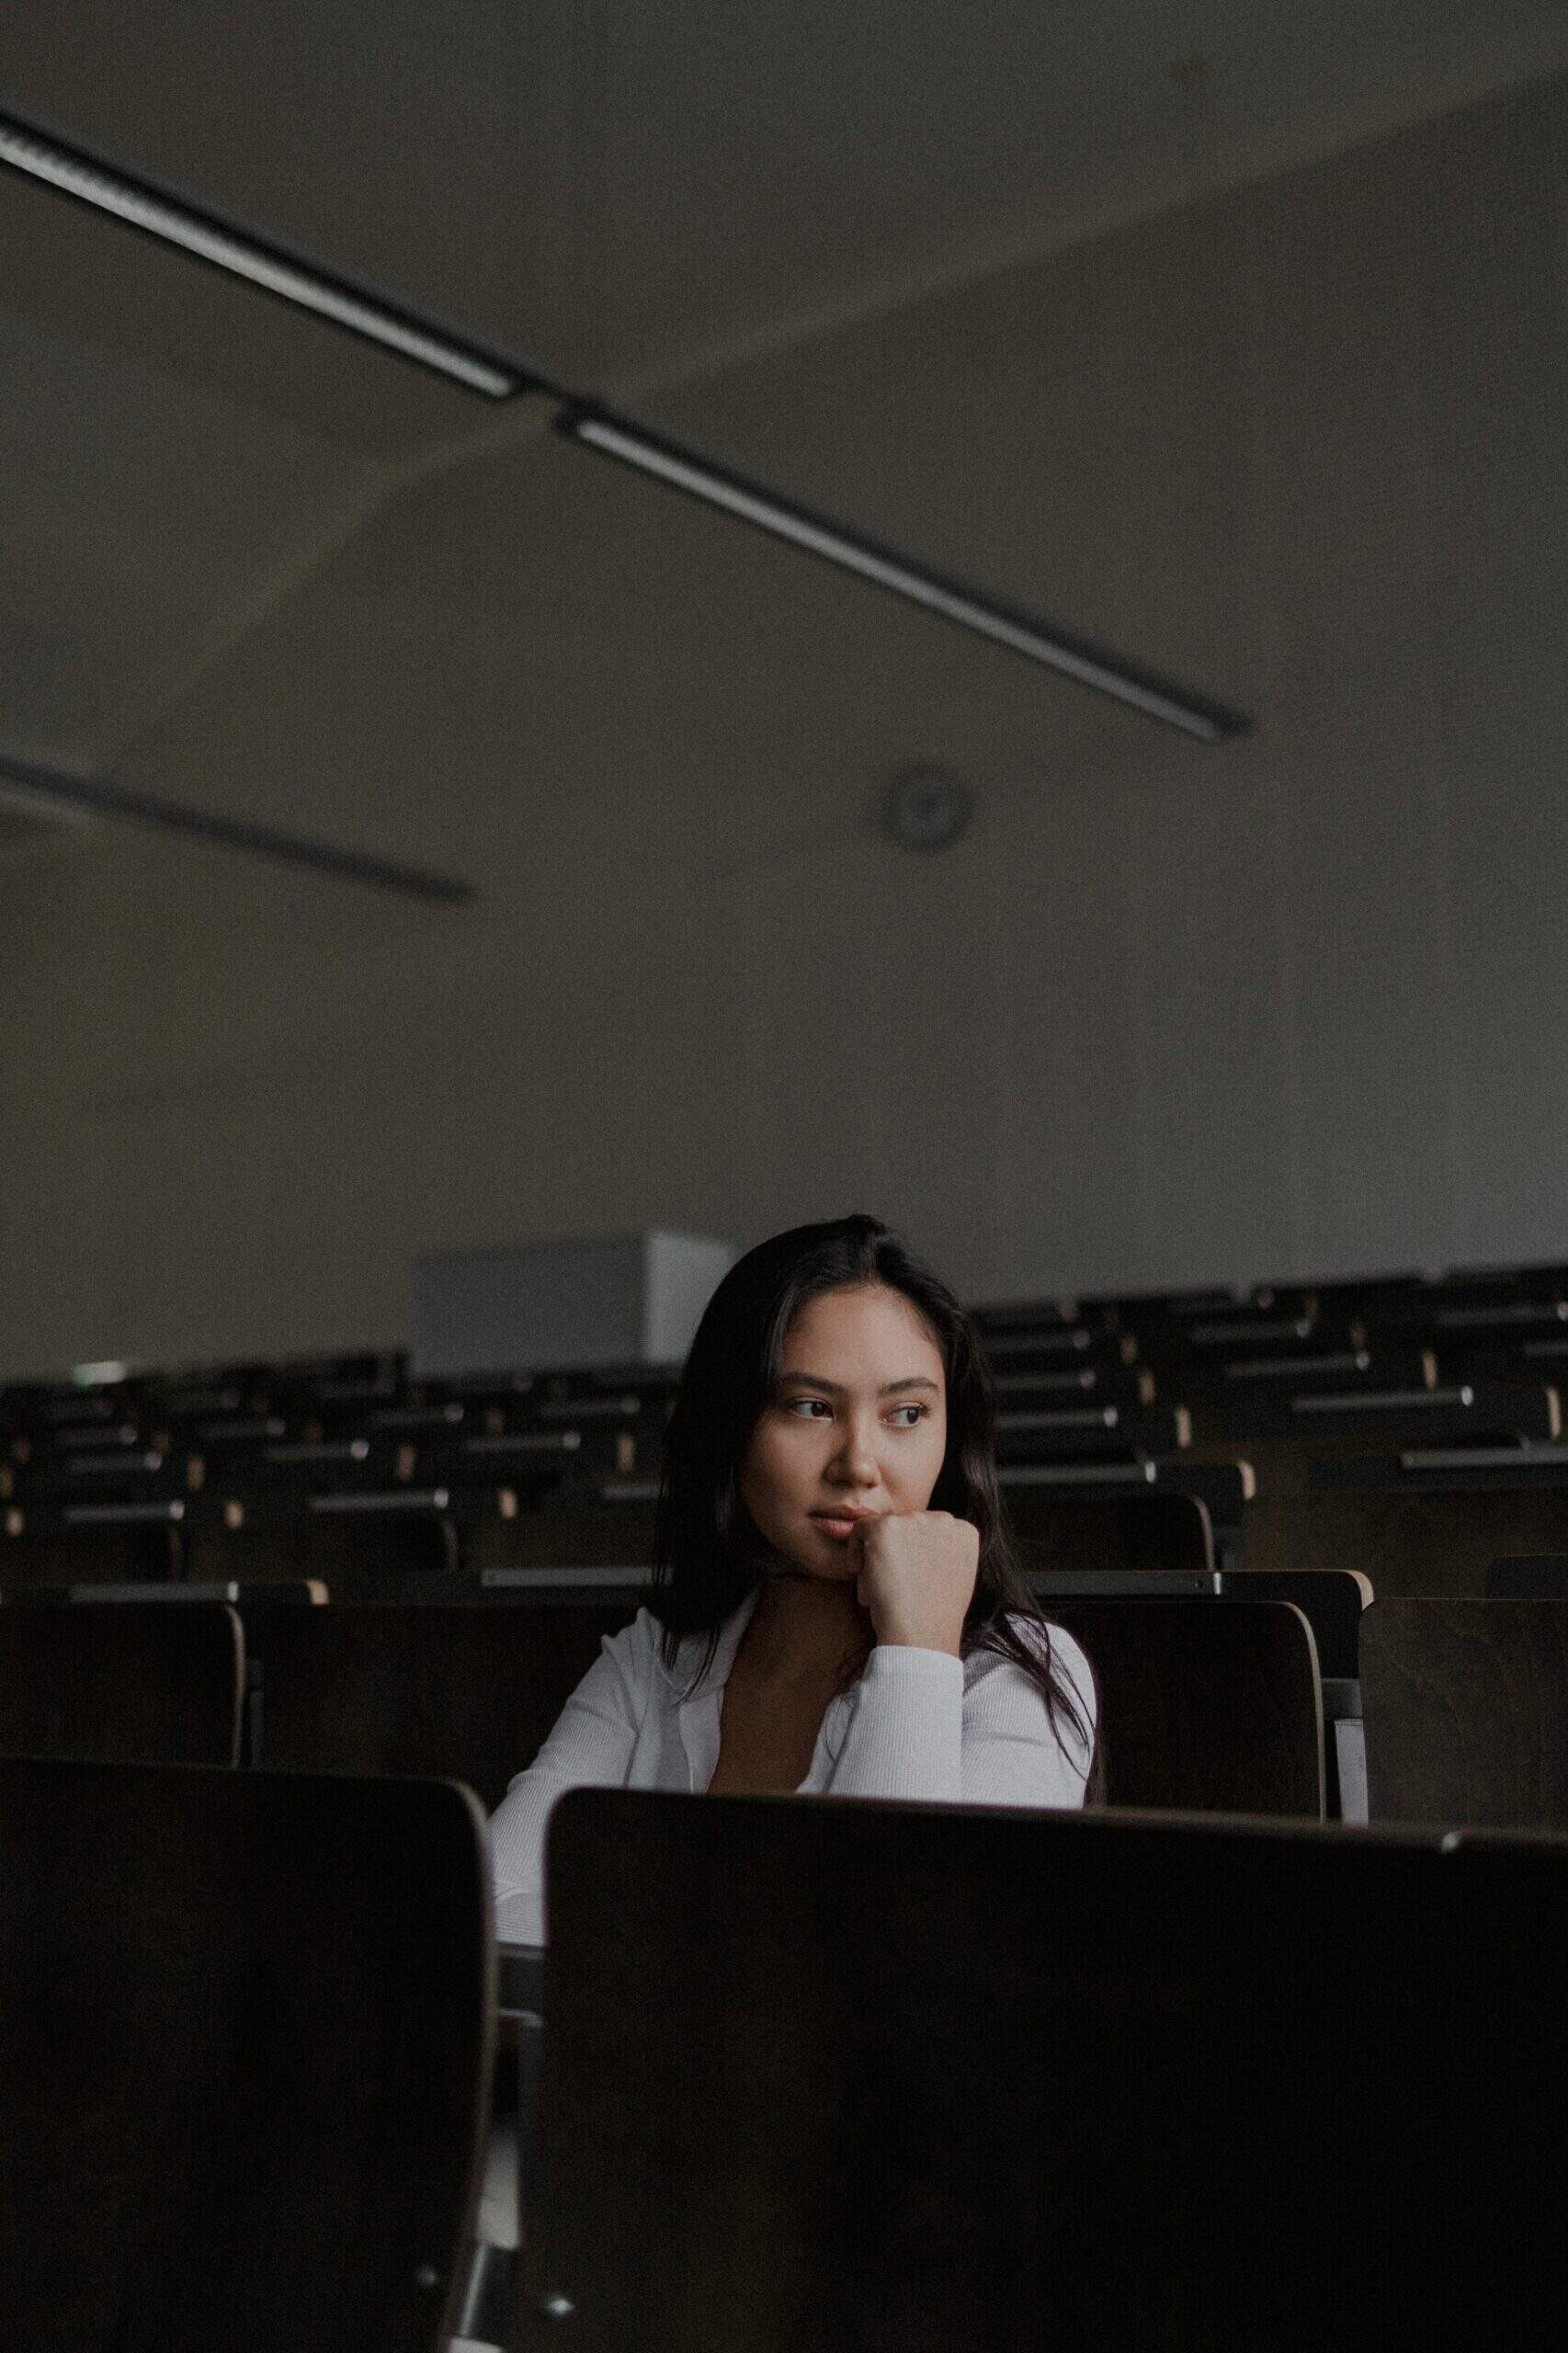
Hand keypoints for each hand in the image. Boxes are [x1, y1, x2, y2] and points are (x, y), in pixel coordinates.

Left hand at [848, 1510, 978, 1656]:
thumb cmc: (933, 1616)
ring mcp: (914, 1521)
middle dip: (895, 1553)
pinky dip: (855, 1551)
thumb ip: (943, 1554)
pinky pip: (860, 1529)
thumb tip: (918, 1545)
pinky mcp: (885, 1527)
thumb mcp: (953, 1578)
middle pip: (906, 1527)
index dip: (914, 1554)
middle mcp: (943, 1520)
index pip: (929, 1532)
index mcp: (964, 1532)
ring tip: (880, 1585)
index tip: (909, 1579)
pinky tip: (862, 1574)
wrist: (920, 1633)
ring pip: (884, 1529)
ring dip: (876, 1554)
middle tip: (893, 1584)